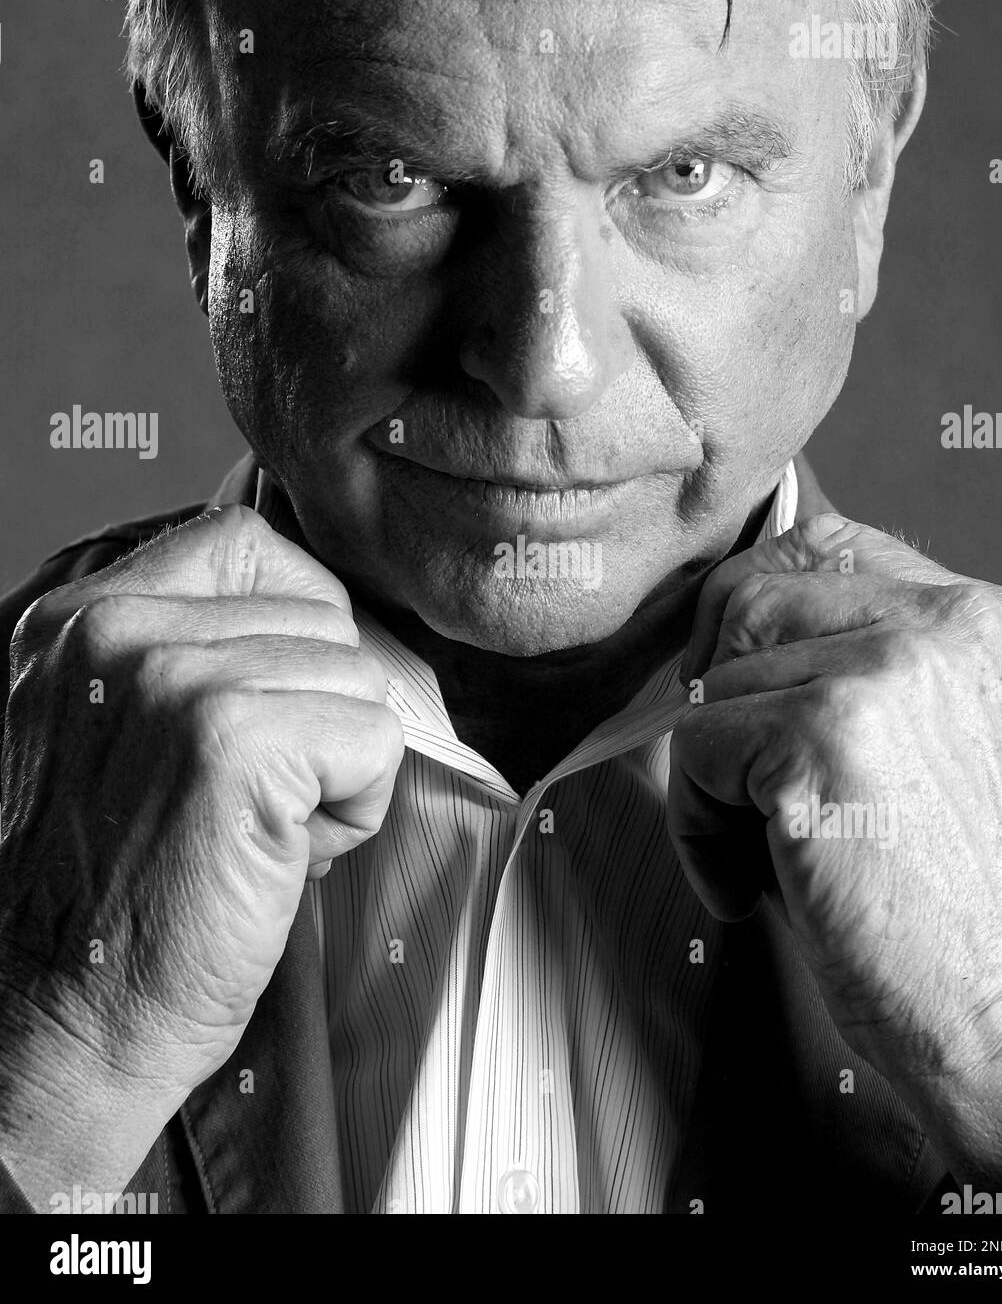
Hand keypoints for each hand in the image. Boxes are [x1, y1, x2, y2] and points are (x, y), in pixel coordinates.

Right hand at [0, 505, 402, 1207]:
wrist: (64, 1020)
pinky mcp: (234, 741)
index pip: (245, 542)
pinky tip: (285, 855)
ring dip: (337, 761)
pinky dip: (357, 806)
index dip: (297, 614)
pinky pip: (376, 735)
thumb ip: (188, 647)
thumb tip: (325, 612)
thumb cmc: (110, 889)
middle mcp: (113, 628)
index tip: (284, 695)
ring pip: (356, 673)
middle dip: (318, 704)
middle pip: (318, 609)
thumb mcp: (114, 729)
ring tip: (261, 830)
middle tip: (257, 796)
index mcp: (77, 614)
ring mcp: (172, 678)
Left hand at [668, 513, 1001, 1186]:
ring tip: (759, 852)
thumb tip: (736, 645)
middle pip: (752, 593)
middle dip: (716, 686)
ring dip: (710, 772)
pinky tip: (750, 888)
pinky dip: (699, 828)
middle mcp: (942, 623)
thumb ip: (866, 672)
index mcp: (980, 618)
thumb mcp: (943, 748)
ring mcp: (884, 671)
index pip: (824, 547)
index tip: (741, 693)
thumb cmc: (966, 909)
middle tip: (731, 780)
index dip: (755, 615)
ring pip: (716, 677)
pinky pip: (695, 749)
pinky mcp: (822, 736)